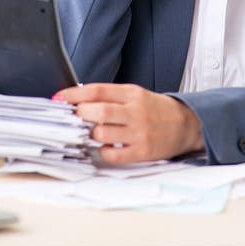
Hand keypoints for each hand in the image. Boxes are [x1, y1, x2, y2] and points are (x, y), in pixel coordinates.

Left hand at [53, 83, 204, 163]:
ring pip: (102, 133)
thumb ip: (111, 96)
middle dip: (80, 114)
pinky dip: (103, 152)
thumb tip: (79, 100)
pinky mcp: (142, 152)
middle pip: (99, 111)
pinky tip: (105, 147)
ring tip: (93, 132)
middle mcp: (135, 111)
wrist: (185, 124)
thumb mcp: (135, 94)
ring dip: (91, 134)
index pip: (97, 90)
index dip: (75, 94)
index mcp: (131, 93)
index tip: (59, 98)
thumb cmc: (154, 108)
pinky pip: (113, 155)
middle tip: (75, 116)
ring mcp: (139, 132)